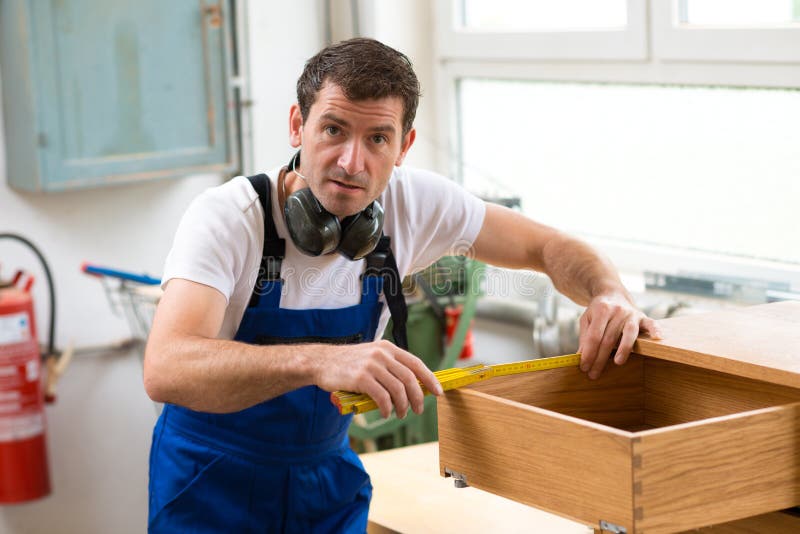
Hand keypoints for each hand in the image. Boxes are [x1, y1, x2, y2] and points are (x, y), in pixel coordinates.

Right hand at [313, 339, 443, 418]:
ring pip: (398, 389)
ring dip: (403, 405)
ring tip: (400, 414)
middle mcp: (382, 354)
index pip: (416, 363)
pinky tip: (386, 413)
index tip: (438, 392)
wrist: (321, 362)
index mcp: (387, 348)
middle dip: (418, 397)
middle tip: (418, 410)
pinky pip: (382, 397)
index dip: (429, 379)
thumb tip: (412, 386)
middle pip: (409, 378)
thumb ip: (389, 366)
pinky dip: (387, 408)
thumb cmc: (348, 363)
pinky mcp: (360, 378)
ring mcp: (371, 365)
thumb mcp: (372, 356)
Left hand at [577, 294, 661, 379]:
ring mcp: (631, 313)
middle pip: (609, 339)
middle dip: (600, 359)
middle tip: (593, 374)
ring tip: (617, 363)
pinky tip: (657, 338)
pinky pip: (651, 323)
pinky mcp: (642, 316)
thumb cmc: (598, 311)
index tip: (584, 367)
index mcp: (601, 310)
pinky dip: (655, 330)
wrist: (613, 293)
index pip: (594, 336)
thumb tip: (581, 357)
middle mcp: (617, 310)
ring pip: (629, 333)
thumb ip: (584, 337)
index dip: (589, 353)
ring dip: (624, 349)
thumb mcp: (587, 319)